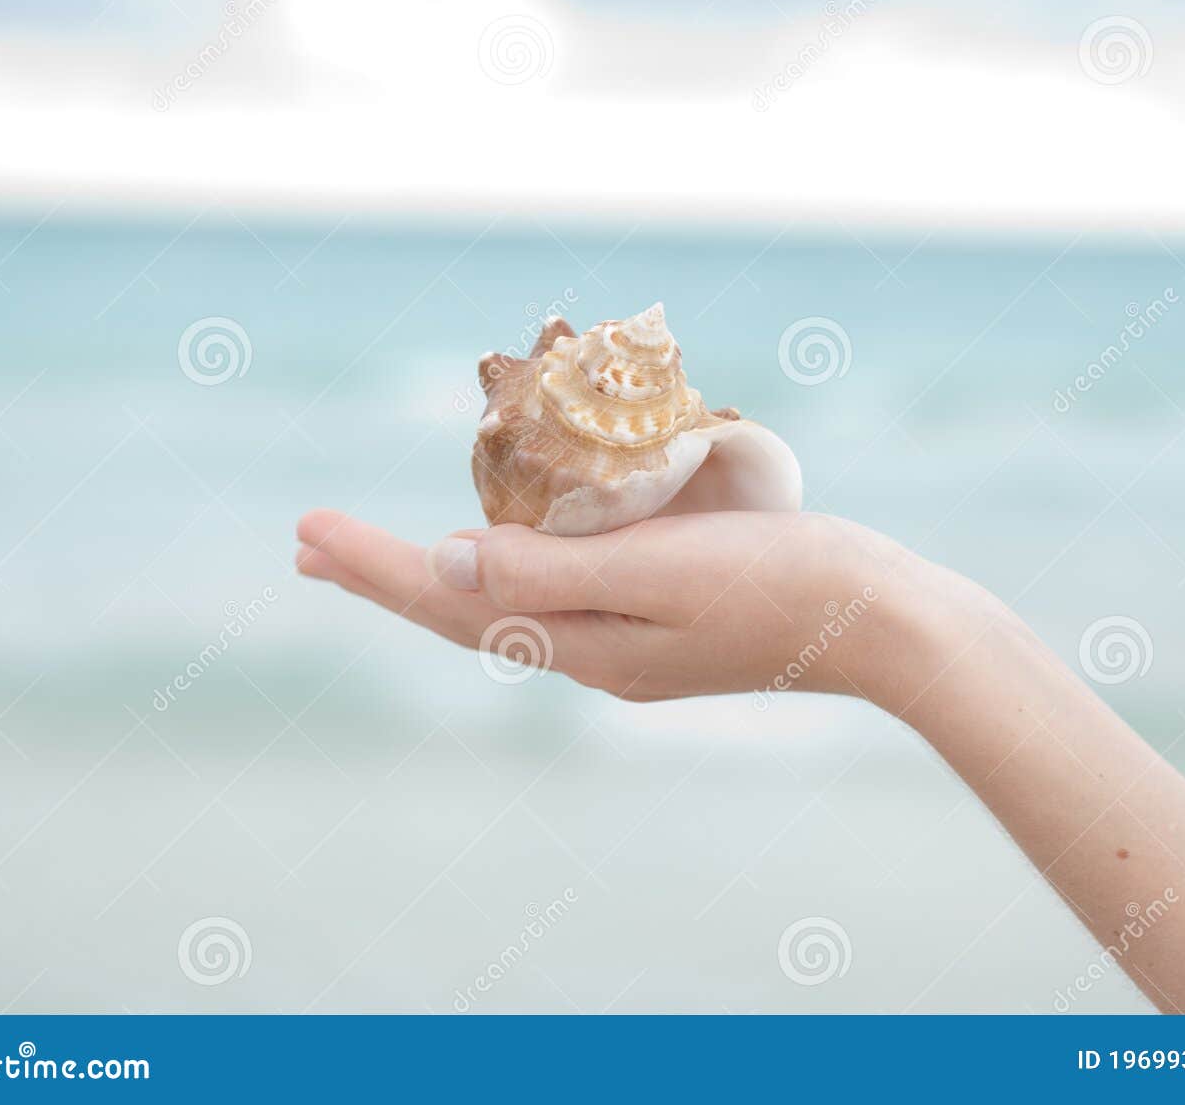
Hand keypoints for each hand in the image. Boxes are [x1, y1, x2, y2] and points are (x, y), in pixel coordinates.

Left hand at [295, 509, 915, 701]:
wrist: (880, 622)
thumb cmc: (781, 583)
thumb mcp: (661, 571)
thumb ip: (553, 570)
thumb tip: (446, 561)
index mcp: (585, 646)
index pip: (454, 605)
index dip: (375, 568)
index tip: (305, 532)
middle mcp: (594, 651)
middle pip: (465, 611)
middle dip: (384, 577)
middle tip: (307, 547)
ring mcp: (628, 639)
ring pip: (507, 603)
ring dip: (436, 572)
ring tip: (383, 550)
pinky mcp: (662, 615)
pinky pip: (557, 590)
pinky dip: (505, 566)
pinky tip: (500, 547)